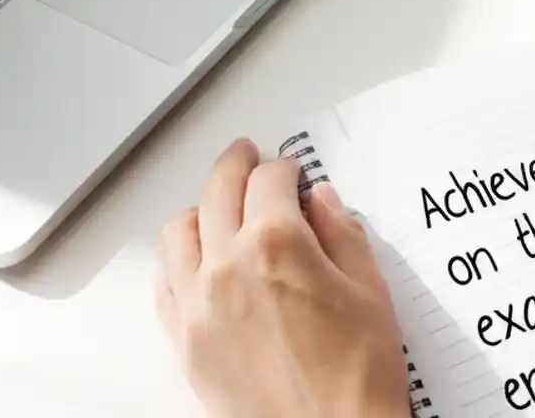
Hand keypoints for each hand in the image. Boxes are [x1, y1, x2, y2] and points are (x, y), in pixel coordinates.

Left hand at [156, 139, 408, 417]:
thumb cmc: (358, 378)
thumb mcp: (371, 291)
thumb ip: (342, 234)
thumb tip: (322, 202)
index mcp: (278, 246)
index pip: (270, 180)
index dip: (285, 167)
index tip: (293, 171)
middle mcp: (227, 268)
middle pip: (218, 191)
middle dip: (237, 165)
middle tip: (248, 157)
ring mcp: (198, 306)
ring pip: (179, 232)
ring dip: (202, 208)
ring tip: (221, 207)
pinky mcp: (186, 343)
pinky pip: (164, 284)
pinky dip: (178, 260)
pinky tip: (197, 260)